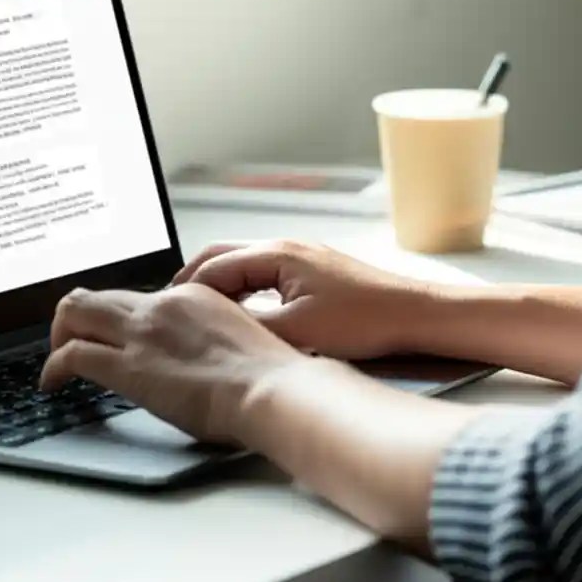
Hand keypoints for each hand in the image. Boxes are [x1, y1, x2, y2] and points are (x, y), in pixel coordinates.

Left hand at [40, 283, 304, 442]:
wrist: (272, 389)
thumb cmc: (268, 377)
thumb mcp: (239, 338)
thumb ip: (209, 337)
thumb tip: (196, 354)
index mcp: (192, 296)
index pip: (137, 298)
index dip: (116, 318)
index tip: (113, 336)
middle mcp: (162, 305)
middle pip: (97, 296)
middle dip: (74, 320)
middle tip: (69, 343)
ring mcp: (142, 332)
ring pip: (75, 312)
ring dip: (58, 336)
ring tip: (56, 361)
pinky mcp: (128, 365)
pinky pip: (72, 355)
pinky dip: (54, 367)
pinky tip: (53, 383)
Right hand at [173, 240, 435, 359]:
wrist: (415, 316)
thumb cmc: (367, 320)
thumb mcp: (299, 332)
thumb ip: (252, 328)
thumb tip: (215, 332)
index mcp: (277, 254)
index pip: (214, 268)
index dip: (186, 292)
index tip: (166, 313)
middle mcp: (287, 248)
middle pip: (223, 257)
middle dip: (194, 280)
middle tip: (170, 306)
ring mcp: (303, 259)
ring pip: (245, 265)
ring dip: (219, 285)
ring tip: (200, 313)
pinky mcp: (316, 274)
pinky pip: (266, 275)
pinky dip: (244, 290)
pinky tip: (243, 314)